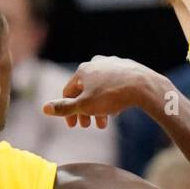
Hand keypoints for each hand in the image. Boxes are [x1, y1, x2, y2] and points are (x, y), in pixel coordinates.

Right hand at [43, 55, 161, 126]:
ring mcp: (114, 63)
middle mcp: (97, 62)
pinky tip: (117, 111)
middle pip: (85, 90)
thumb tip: (44, 108)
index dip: (69, 111)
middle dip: (86, 111)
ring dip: (99, 107)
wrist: (145, 86)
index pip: (68, 92)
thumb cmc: (112, 96)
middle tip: (89, 125)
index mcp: (83, 70)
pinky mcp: (129, 67)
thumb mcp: (84, 105)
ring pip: (101, 88)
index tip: (74, 126)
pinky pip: (115, 84)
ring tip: (104, 123)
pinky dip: (112, 98)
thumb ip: (64, 107)